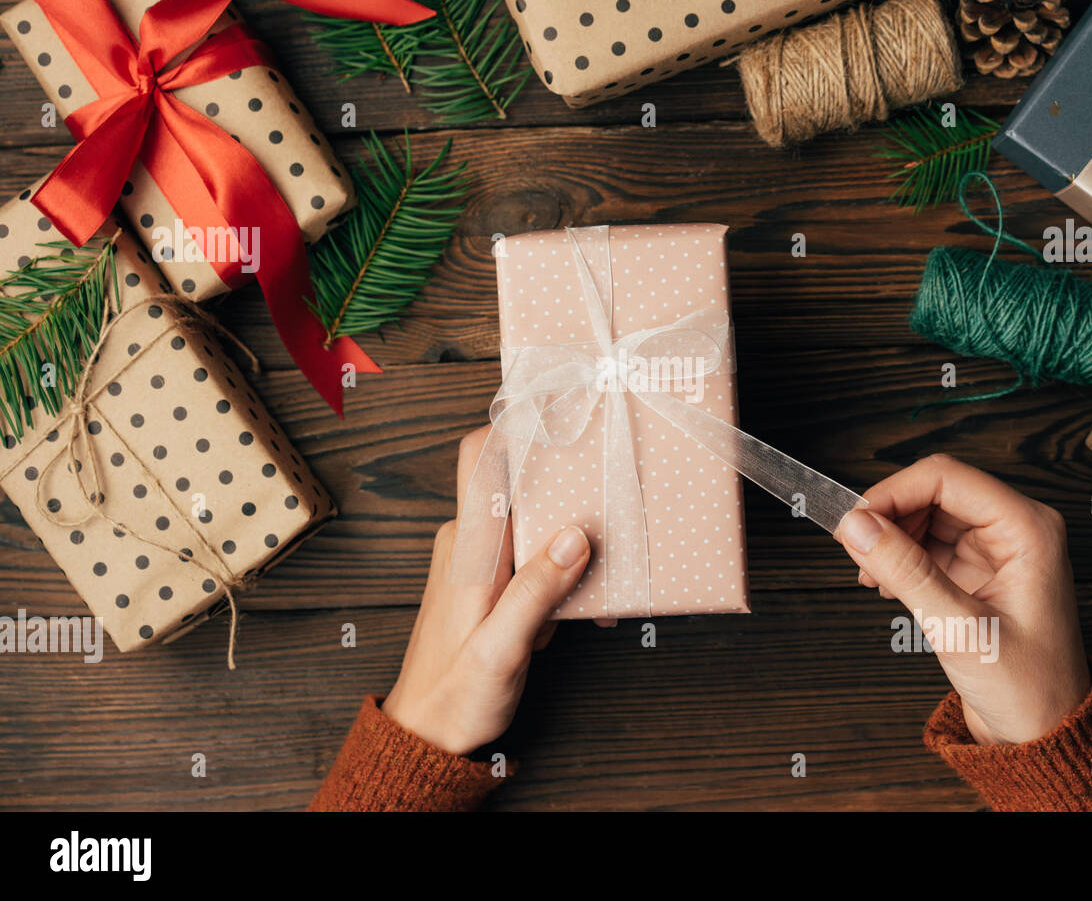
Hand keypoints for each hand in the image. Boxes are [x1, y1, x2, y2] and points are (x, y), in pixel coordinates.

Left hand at [382, 426, 590, 754]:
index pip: (481, 457)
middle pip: (519, 483)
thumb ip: (536, 591)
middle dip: (568, 485)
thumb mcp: (503, 649)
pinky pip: (533, 556)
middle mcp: (471, 542)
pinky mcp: (492, 583)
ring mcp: (481, 561)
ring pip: (533, 521)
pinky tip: (590, 606)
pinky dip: (564, 571)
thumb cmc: (456, 695)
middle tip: (614, 489)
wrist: (428, 734)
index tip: (559, 406)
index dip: (514, 423)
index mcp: (470, 546)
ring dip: (572, 537)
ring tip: (611, 568)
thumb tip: (575, 535)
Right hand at [834, 454, 1089, 745]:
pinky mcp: (977, 570)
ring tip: (872, 575)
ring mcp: (994, 549)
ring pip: (926, 515)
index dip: (894, 492)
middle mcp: (1013, 529)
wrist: (1043, 735)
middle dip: (889, 516)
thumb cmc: (1026, 688)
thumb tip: (858, 526)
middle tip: (855, 548)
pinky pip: (927, 543)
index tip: (855, 520)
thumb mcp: (960, 629)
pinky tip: (885, 583)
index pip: (946, 478)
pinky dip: (900, 556)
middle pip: (934, 491)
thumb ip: (906, 571)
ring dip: (891, 537)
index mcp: (1027, 529)